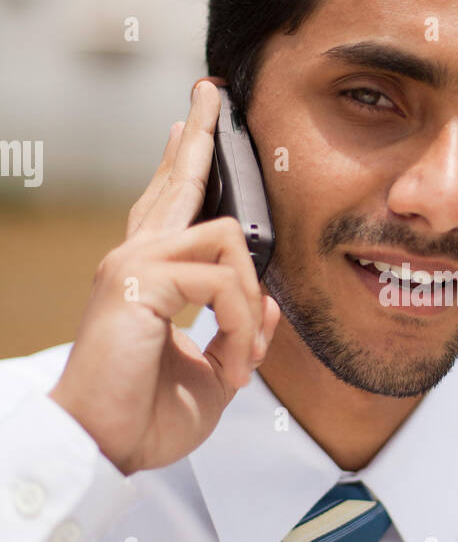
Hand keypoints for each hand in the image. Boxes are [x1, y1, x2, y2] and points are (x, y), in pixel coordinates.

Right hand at [48, 79, 280, 474]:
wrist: (102, 447)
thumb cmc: (145, 416)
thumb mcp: (213, 373)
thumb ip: (242, 334)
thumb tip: (271, 305)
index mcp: (147, 276)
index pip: (166, 206)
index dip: (181, 164)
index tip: (191, 124)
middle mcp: (135, 259)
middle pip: (177, 183)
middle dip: (202, 138)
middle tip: (212, 94)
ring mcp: (134, 264)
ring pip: (229, 240)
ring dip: (252, 306)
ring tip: (241, 358)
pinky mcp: (139, 282)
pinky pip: (224, 283)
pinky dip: (242, 328)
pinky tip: (232, 367)